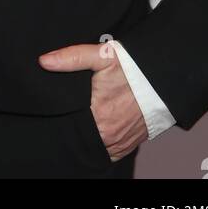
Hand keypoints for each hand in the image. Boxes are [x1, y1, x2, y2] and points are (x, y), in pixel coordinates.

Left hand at [38, 40, 146, 160]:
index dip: (62, 113)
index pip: (69, 122)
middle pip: (80, 135)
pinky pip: (108, 152)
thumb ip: (72, 58)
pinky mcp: (128, 146)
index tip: (60, 104)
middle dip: (74, 124)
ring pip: (94, 145)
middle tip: (73, 108)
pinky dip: (101, 143)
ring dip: (88, 135)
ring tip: (84, 118)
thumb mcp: (102, 56)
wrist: (163, 82)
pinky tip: (96, 128)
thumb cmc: (133, 69)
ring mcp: (119, 143)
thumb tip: (44, 61)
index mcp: (98, 116)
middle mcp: (108, 135)